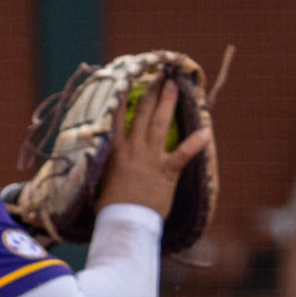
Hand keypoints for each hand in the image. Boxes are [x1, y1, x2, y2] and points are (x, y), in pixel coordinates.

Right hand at [94, 76, 212, 219]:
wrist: (124, 221)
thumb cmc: (108, 205)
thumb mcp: (97, 179)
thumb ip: (97, 163)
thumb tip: (88, 154)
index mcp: (113, 149)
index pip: (115, 116)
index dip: (121, 95)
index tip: (126, 78)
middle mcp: (132, 148)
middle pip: (142, 113)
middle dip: (150, 91)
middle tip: (158, 74)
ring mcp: (150, 158)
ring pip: (160, 123)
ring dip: (168, 102)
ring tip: (174, 85)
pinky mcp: (167, 171)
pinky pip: (183, 153)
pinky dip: (195, 143)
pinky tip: (207, 131)